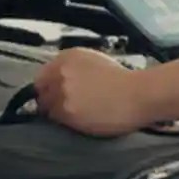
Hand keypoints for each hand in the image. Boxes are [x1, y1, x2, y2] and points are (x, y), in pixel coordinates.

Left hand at [34, 47, 148, 136]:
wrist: (138, 94)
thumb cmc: (124, 79)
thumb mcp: (96, 61)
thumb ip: (73, 67)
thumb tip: (59, 79)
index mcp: (68, 56)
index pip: (43, 74)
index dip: (49, 86)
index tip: (55, 92)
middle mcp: (61, 72)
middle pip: (41, 90)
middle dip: (50, 98)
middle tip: (64, 105)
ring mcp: (61, 92)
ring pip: (45, 107)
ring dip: (56, 111)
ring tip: (75, 113)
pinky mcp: (66, 111)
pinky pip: (55, 119)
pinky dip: (64, 121)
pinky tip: (80, 119)